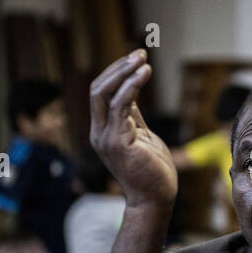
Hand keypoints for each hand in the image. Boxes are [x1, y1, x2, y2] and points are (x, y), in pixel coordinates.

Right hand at [89, 49, 176, 211]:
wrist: (155, 199)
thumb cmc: (152, 171)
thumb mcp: (141, 135)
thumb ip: (132, 116)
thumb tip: (131, 92)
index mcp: (103, 131)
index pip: (100, 94)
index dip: (115, 73)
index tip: (136, 59)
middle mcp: (99, 133)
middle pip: (96, 89)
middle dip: (117, 68)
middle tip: (139, 53)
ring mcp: (105, 138)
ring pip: (104, 94)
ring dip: (124, 72)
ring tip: (142, 59)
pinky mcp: (117, 142)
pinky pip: (120, 106)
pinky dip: (131, 86)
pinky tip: (144, 74)